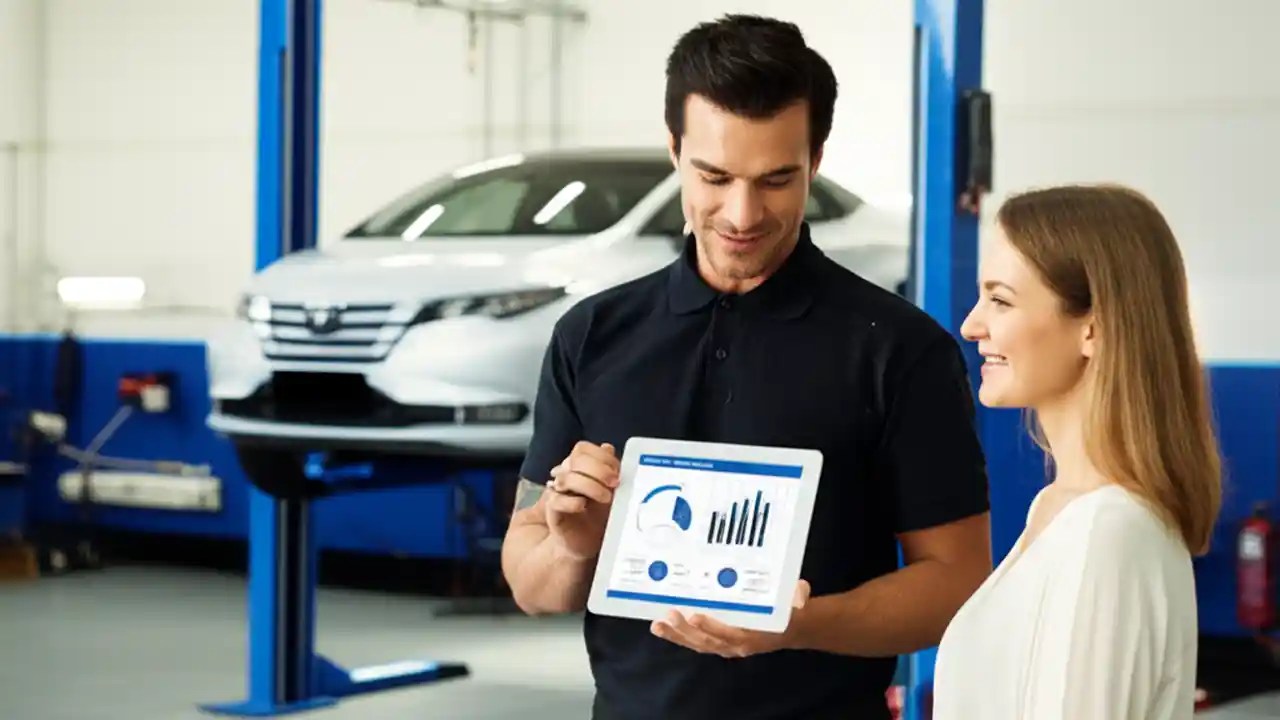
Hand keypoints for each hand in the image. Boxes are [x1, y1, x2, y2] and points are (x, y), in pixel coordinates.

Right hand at [545, 441, 618, 560]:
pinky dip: (572, 501)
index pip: (582, 449)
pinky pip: (556, 500)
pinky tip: (583, 506)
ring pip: (566, 478)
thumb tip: (608, 448)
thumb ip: (609, 470)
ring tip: (605, 498)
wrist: (586, 543)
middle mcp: (566, 476)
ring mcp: (557, 493)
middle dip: (598, 469)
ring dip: (590, 485)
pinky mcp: (552, 512)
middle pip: (575, 459)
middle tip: (613, 483)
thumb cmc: (598, 516)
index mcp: (578, 468)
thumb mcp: (610, 491)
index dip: (600, 456)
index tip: (616, 470)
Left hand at [651, 580, 810, 657]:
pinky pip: (696, 642)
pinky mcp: (717, 642)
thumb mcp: (797, 600)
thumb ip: (798, 596)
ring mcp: (726, 645)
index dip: (713, 627)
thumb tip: (800, 593)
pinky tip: (663, 627)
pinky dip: (679, 636)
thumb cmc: (789, 609)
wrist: (792, 626)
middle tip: (669, 616)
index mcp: (756, 635)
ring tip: (659, 624)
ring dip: (677, 635)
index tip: (696, 616)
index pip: (732, 634)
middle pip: (708, 641)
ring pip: (698, 644)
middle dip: (687, 631)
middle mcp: (738, 644)